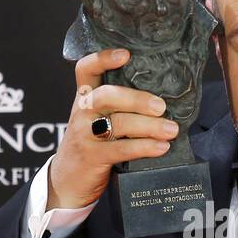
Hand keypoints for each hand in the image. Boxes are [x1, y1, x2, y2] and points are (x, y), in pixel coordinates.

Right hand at [47, 48, 178, 209]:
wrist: (66, 183)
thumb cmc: (91, 147)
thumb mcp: (96, 121)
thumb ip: (118, 108)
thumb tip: (163, 101)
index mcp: (84, 98)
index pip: (85, 69)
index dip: (103, 58)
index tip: (126, 55)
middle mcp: (82, 112)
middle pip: (107, 95)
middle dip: (137, 99)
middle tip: (161, 107)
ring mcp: (84, 135)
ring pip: (119, 123)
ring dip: (150, 126)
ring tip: (171, 130)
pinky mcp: (92, 157)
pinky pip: (121, 149)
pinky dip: (144, 147)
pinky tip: (161, 148)